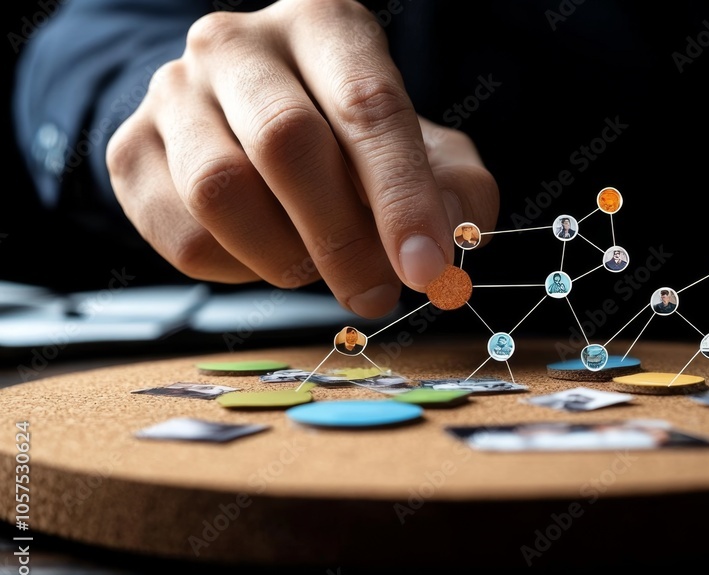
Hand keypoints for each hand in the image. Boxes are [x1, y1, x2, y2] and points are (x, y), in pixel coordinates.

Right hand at [106, 0, 497, 317]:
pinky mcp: (130, 150)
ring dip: (285, 258)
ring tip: (319, 268)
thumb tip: (442, 252)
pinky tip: (265, 255)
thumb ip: (455, 194)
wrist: (258, 127)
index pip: (367, 106)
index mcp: (324, 26)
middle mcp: (238, 43)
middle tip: (376, 293)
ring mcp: (174, 92)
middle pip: (285, 142)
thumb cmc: (358, 145)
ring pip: (220, 192)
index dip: (401, 196)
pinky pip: (181, 237)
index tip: (425, 267)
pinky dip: (237, 270)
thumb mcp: (429, 155)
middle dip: (342, 238)